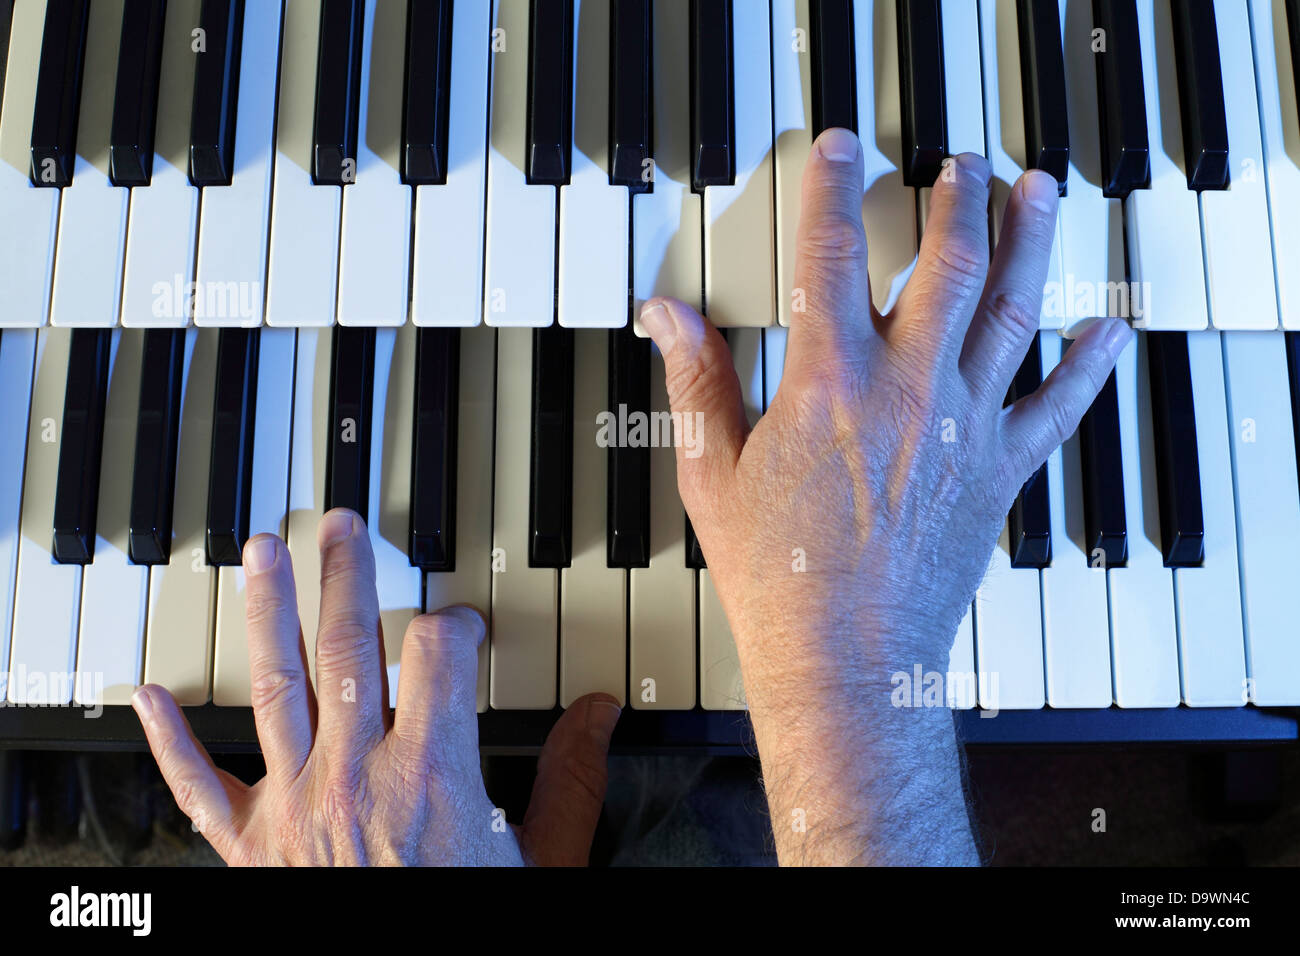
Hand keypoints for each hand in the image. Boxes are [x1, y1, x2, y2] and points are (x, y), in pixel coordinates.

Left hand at [132, 509, 621, 865]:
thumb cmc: (471, 924)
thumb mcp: (544, 858)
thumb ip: (571, 778)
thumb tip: (600, 714)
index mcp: (431, 775)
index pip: (438, 653)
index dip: (456, 622)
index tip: (461, 624)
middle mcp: (354, 779)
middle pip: (348, 649)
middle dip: (345, 577)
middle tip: (338, 527)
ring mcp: (295, 810)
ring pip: (274, 690)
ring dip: (266, 614)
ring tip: (260, 555)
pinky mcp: (250, 850)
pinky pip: (198, 789)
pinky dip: (169, 741)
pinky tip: (147, 694)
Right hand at [638, 129, 1131, 863]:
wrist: (845, 658)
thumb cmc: (777, 578)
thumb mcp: (713, 472)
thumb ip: (697, 381)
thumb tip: (667, 316)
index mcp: (828, 385)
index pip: (830, 255)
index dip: (832, 187)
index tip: (839, 148)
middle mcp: (905, 393)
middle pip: (946, 265)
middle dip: (957, 199)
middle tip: (961, 164)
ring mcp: (962, 429)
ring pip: (1010, 312)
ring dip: (1028, 243)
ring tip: (1037, 193)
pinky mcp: (1000, 472)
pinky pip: (1057, 406)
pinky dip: (1088, 365)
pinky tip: (1106, 329)